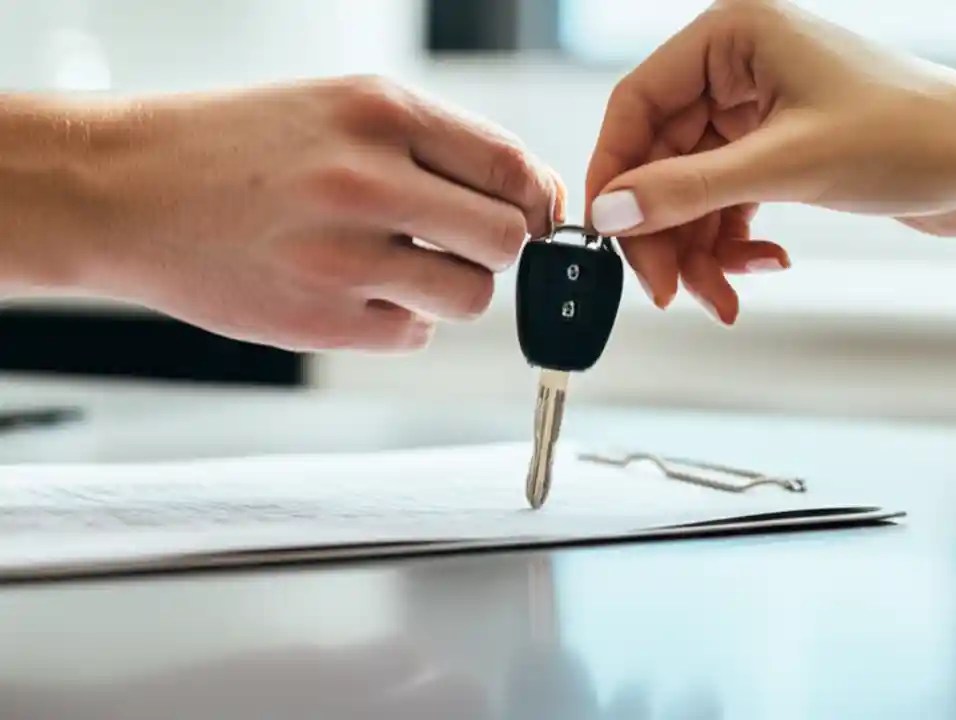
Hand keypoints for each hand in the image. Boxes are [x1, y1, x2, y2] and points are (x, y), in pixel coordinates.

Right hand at [1, 76, 563, 350]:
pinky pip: (413, 336)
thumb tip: (531, 195)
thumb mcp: (339, 107)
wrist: (124, 189)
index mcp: (379, 113)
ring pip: (469, 297)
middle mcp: (366, 182)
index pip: (512, 169)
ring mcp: (342, 258)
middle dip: (494, 247)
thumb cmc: (239, 147)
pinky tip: (352, 292)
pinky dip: (398, 321)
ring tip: (398, 266)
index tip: (530, 212)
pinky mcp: (319, 322)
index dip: (535, 199)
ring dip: (450, 289)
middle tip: (454, 241)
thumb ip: (436, 146)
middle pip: (506, 240)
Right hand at [586, 0, 955, 323]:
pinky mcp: (785, 150)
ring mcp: (763, 110)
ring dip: (701, 248)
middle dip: (666, 230)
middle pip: (662, 157)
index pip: (637, 103)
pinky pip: (730, 201)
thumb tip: (611, 212)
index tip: (607, 237)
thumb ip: (688, 190)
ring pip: (694, 189)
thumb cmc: (916, 136)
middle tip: (668, 290)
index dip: (617, 175)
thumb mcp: (788, 165)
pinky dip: (734, 241)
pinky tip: (760, 266)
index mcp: (736, 35)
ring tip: (721, 296)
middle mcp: (743, 65)